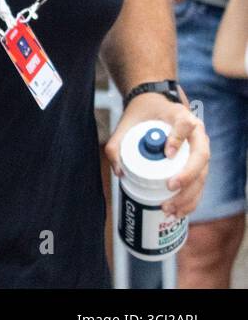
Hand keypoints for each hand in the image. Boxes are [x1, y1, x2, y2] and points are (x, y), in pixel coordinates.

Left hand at [104, 91, 208, 217]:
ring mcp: (200, 150)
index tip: (167, 153)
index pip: (185, 125)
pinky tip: (179, 212)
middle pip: (201, 156)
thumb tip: (120, 172)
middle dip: (188, 175)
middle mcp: (197, 134)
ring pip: (203, 174)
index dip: (178, 139)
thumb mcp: (126, 123)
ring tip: (170, 208)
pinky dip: (191, 199)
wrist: (155, 107)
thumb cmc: (142, 115)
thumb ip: (116, 145)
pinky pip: (200, 183)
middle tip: (169, 188)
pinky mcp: (198, 164)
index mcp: (180, 116)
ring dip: (189, 194)